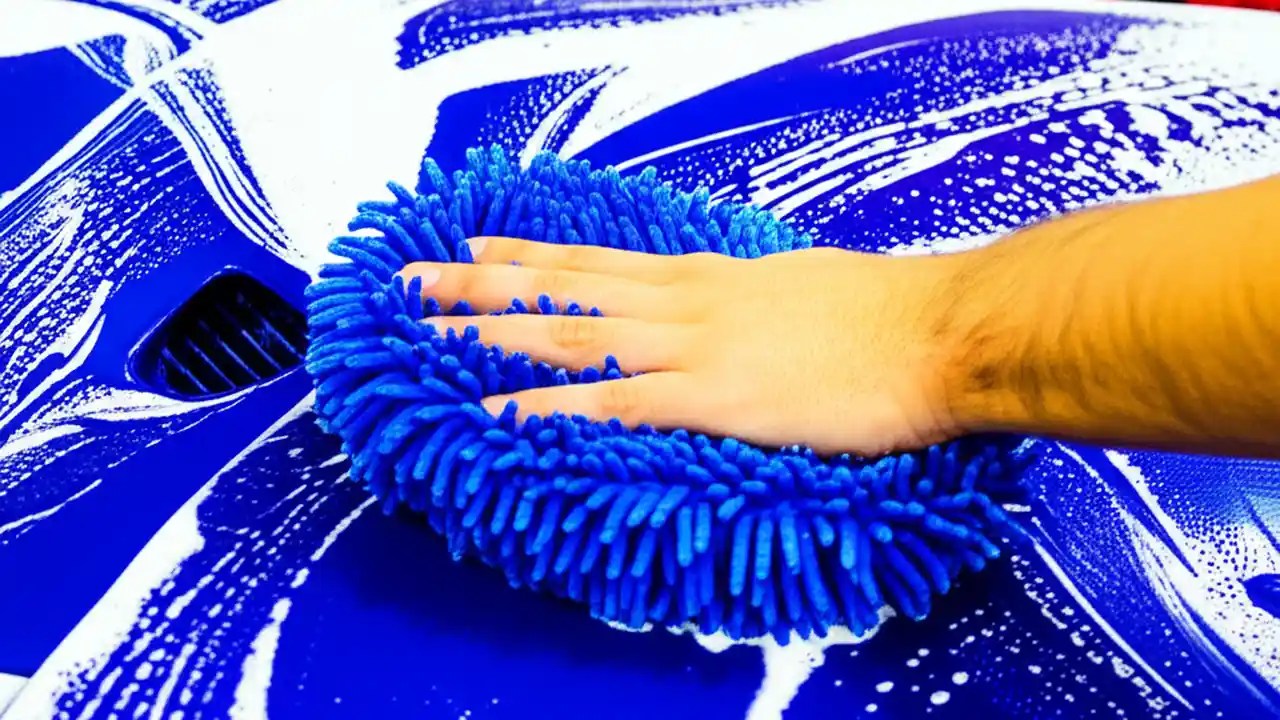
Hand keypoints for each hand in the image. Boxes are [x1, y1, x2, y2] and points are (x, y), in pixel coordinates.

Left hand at [403, 237, 966, 456]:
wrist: (935, 331)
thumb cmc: (884, 315)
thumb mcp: (802, 291)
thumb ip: (753, 305)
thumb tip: (738, 318)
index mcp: (708, 279)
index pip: (599, 262)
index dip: (532, 256)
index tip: (479, 248)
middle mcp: (684, 302)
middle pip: (564, 286)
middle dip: (484, 283)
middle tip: (415, 279)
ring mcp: (691, 347)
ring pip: (569, 334)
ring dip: (492, 333)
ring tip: (428, 333)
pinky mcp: (709, 398)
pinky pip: (609, 403)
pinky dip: (545, 409)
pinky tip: (497, 415)